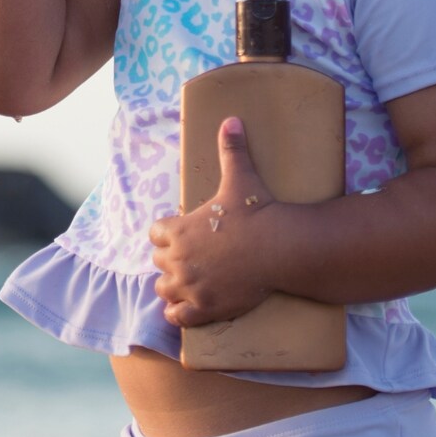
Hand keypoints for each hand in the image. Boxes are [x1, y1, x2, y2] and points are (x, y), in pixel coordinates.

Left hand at [149, 117, 283, 326]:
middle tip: (192, 257)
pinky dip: (179, 313)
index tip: (182, 234)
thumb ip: (231, 149)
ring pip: (163, 290)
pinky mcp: (203, 308)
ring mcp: (189, 286)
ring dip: (173, 286)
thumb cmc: (256, 212)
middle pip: (158, 261)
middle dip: (172, 259)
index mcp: (177, 230)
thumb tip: (231, 119)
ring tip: (190, 282)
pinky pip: (177, 317)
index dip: (167, 233)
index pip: (155, 233)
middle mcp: (176, 260)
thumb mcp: (240, 177)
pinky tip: (189, 308)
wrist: (280, 247)